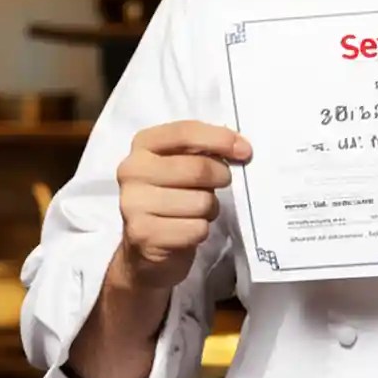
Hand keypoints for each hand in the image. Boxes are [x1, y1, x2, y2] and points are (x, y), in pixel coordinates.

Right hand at [114, 120, 251, 289]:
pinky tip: (187, 229)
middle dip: (220, 178)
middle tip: (218, 185)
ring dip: (210, 209)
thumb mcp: (182, 162)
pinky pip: (196, 229)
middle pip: (198, 169)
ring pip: (201, 202)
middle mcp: (132, 171)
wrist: (143, 245)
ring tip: (197, 210)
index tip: (245, 152)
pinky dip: (201, 231)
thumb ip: (206, 149)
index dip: (221, 139)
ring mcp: (134, 204)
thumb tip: (242, 149)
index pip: (186, 132)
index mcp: (143, 144)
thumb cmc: (172, 194)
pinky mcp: (143, 235)